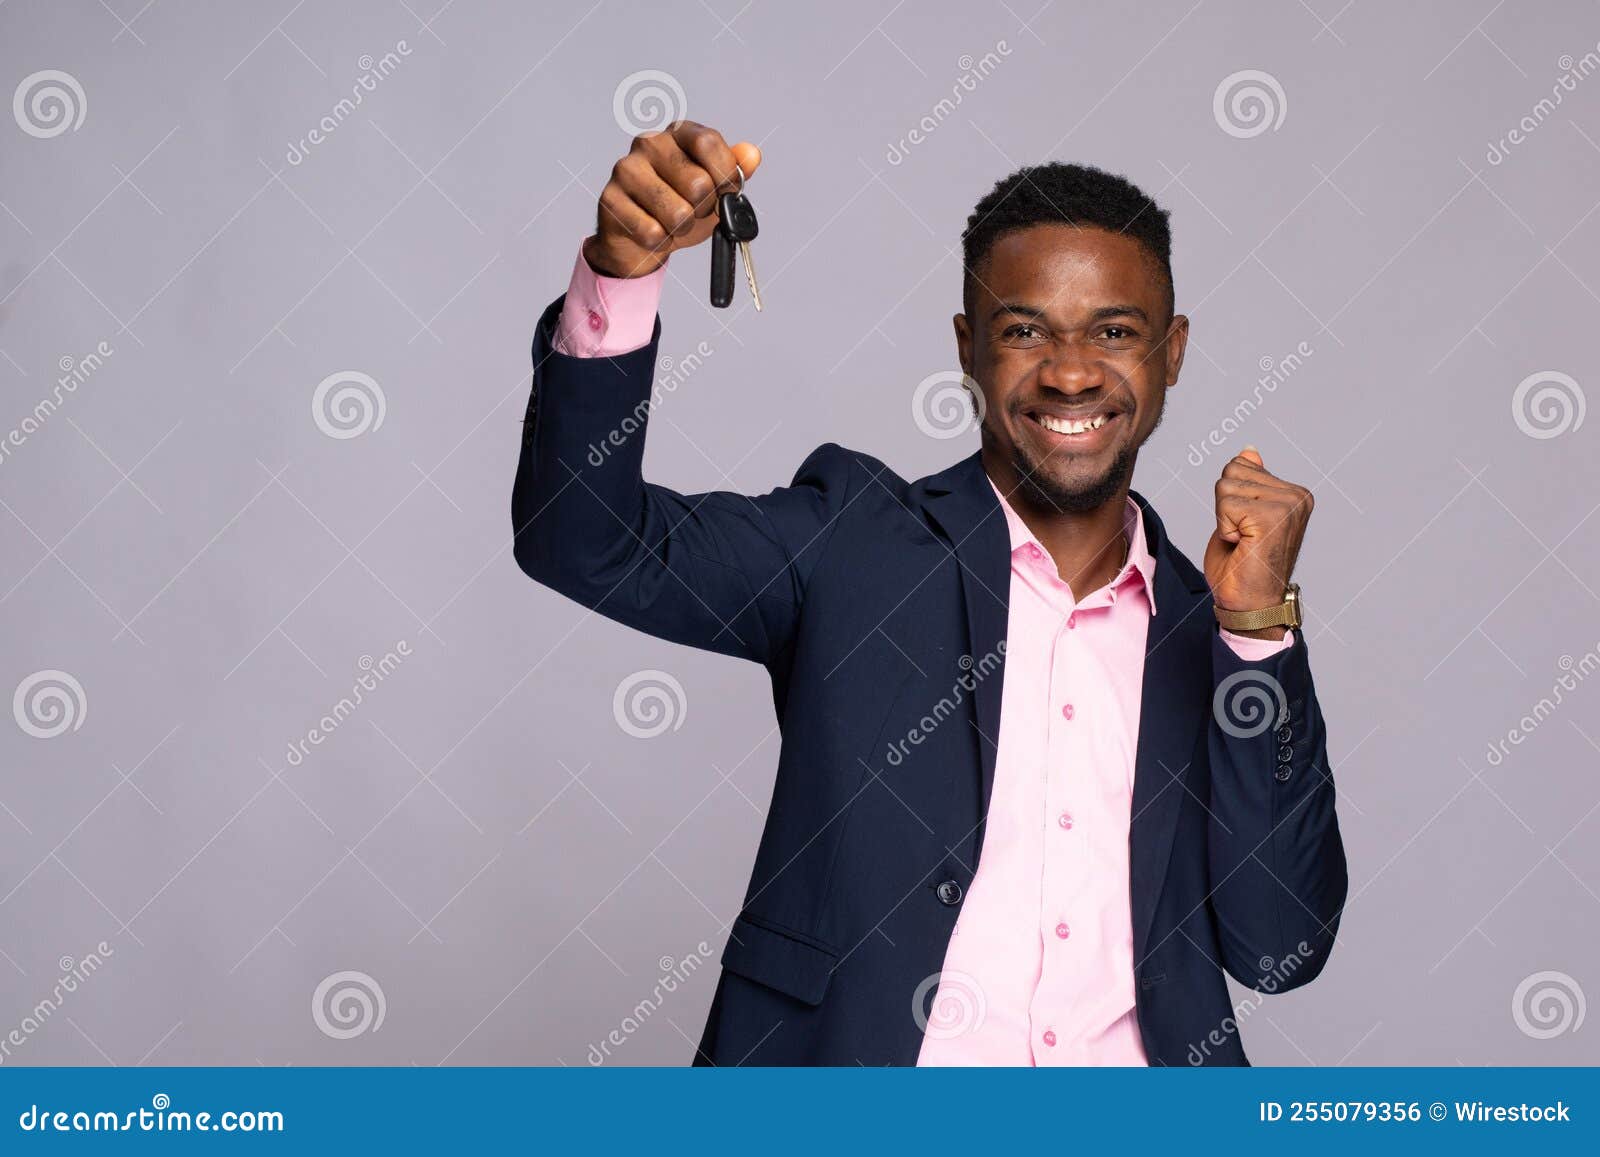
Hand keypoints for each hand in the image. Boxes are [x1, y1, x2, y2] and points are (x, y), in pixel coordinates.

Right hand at [583, 120, 761, 278]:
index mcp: (678, 133)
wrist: (640, 238)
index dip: (725, 175)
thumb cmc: (680, 206)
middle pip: (698, 183)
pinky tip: (652, 231)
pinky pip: (653, 233)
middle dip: (703, 209)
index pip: (709, 142)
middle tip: (693, 210)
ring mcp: (626, 169)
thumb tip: (752, 155)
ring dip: (682, 229)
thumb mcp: (715, 189)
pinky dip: (660, 241)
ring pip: (678, 213)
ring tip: (672, 222)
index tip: (727, 192)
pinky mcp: (610, 199)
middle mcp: (649, 143)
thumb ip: (735, 171)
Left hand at [1203, 446, 1312, 624]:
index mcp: (1293, 493)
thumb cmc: (1242, 566)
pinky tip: (1242, 546)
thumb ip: (1248, 483)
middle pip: (1231, 472)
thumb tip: (1249, 451)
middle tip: (1242, 536)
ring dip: (1223, 519)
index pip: (1240, 466)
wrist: (1250, 605)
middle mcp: (1297, 496)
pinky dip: (1224, 528)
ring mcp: (1288, 505)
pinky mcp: (1273, 517)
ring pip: (1226, 486)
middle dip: (1224, 507)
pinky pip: (1225, 505)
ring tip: (1243, 542)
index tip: (1245, 528)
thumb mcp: (1239, 515)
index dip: (1229, 500)